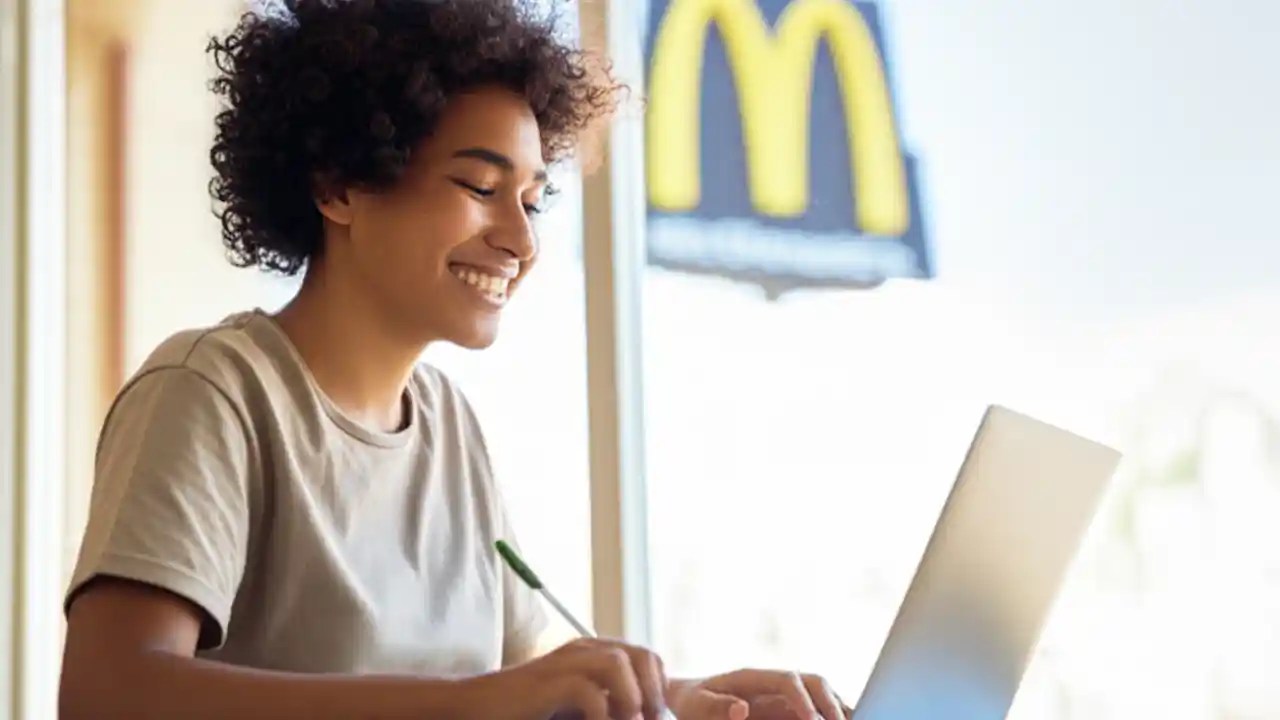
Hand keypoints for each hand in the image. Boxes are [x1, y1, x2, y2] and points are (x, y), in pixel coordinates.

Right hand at [457, 637, 669, 719]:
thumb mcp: (576, 708)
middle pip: (641, 654)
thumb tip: (642, 717)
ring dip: (631, 699)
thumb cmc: (527, 712)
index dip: (659, 687)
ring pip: (618, 662)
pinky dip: (601, 715)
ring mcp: (564, 663)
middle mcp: (583, 651)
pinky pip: (588, 692)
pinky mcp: (546, 683)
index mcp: (594, 653)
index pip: (648, 657)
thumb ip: (608, 705)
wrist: (475, 708)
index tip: (653, 717)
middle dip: (652, 692)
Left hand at [667, 669, 850, 719]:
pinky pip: (819, 709)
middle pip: (814, 682)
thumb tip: (741, 708)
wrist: (688, 699)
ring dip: (839, 709)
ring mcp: (786, 694)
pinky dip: (835, 714)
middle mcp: (775, 681)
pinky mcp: (791, 709)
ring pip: (823, 693)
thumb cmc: (690, 703)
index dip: (804, 701)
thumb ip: (714, 706)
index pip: (788, 681)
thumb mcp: (694, 705)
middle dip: (830, 703)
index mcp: (754, 676)